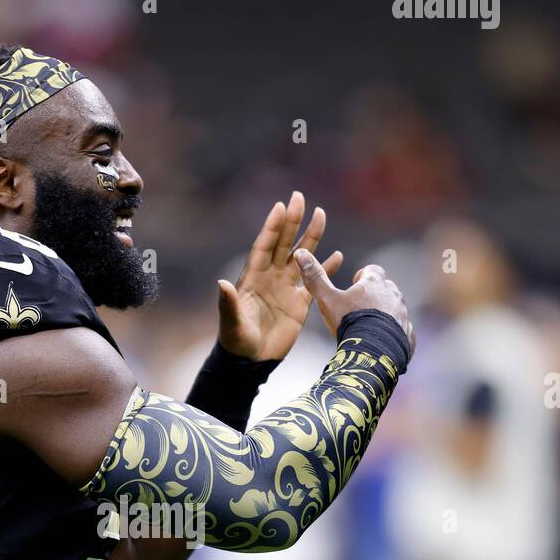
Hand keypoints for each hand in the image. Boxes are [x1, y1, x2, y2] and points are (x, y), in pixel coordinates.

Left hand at [217, 192, 342, 361]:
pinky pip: (314, 282)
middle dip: (292, 221)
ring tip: (321, 214)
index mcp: (253, 278)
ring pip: (301, 257)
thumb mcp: (231, 323)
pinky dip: (325, 269)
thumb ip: (228, 303)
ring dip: (311, 237)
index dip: (272, 227)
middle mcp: (270, 278)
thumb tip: (222, 284)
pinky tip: (337, 256)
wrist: (251, 362)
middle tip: (300, 197)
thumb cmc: (236, 342)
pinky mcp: (299, 304)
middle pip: (284, 243)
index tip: (280, 206)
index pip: (264, 246)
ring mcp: (285, 289)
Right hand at [293, 252, 415, 358]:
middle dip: (375, 295)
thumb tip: (301, 252)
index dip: (363, 276)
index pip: (373, 270)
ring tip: (370, 327)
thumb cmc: (349, 322)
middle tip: (360, 308)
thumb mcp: (327, 299)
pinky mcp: (408, 334)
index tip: (355, 284)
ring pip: (395, 309)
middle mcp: (393, 295)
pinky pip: (403, 330)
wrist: (373, 351)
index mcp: (375, 283)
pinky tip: (382, 342)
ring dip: (385, 314)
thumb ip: (315, 278)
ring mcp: (403, 315)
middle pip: (386, 289)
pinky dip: (394, 333)